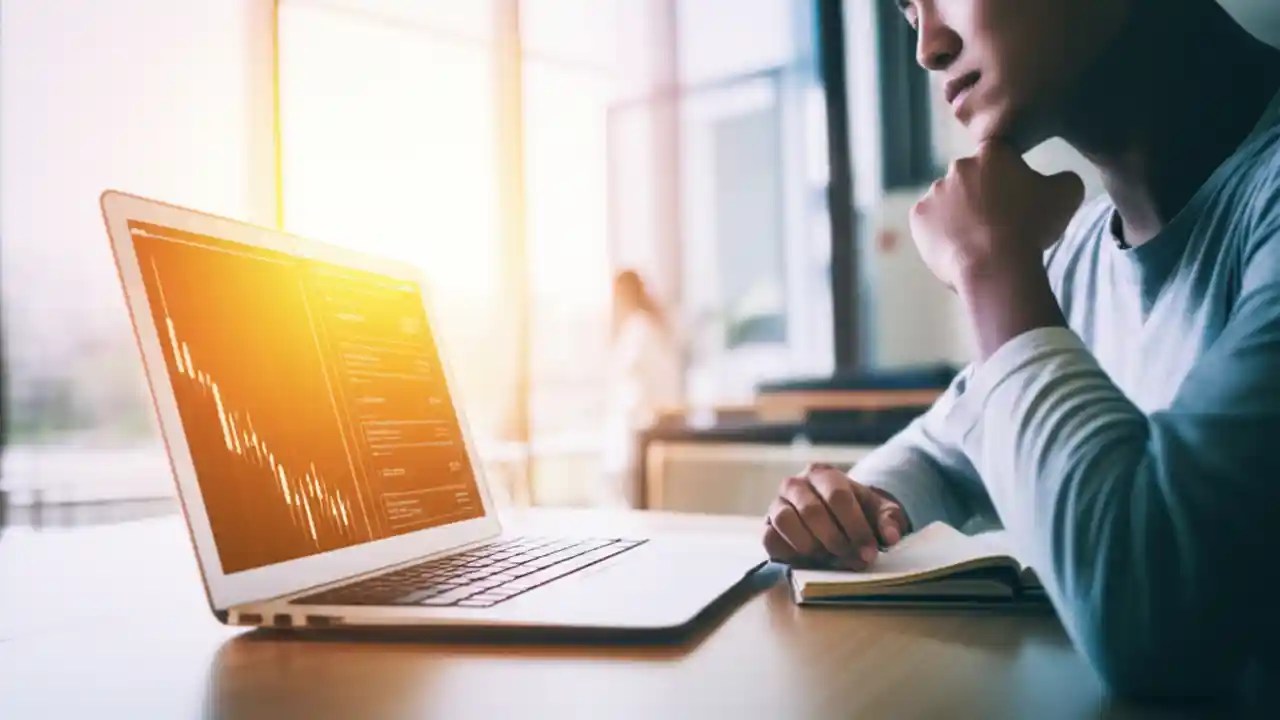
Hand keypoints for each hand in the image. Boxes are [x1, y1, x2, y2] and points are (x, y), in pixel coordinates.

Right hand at [762, 464, 909, 570]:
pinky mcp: (766, 527)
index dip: (855, 527)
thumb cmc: (857, 513)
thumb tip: (891, 536)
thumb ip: (889, 520)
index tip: (869, 552)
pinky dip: (789, 552)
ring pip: (785, 520)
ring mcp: (776, 504)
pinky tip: (810, 560)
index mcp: (824, 474)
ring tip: (829, 558)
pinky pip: (770, 539)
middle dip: (836, 540)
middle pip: (812, 510)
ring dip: (810, 545)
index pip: (837, 496)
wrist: (834, 520)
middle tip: (852, 559)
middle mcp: (795, 484)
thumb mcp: (879, 512)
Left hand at [909, 141, 1084, 291]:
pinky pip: (929, 222)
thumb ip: (1063, 178)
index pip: (1000, 160)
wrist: (997, 266)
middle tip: (996, 224)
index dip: (1008, 181)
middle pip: (970, 179)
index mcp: (992, 153)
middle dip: (981, 196)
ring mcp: (934, 191)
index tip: (1014, 202)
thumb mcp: (1066, 195)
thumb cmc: (1032, 227)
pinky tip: (957, 248)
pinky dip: (939, 232)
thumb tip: (1060, 179)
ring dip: (958, 214)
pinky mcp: (918, 217)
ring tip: (976, 240)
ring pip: (947, 200)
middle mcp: (958, 166)